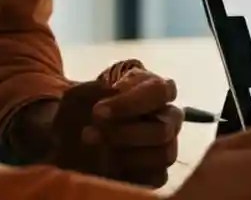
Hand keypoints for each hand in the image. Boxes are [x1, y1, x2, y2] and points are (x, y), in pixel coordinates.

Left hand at [88, 67, 182, 186]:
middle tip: (88, 134)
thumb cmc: (83, 110)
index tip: (97, 111)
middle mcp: (167, 116)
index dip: (131, 103)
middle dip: (124, 134)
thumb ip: (94, 89)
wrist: (68, 139)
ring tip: (96, 150)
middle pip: (164, 128)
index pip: (159, 92)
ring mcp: (165, 144)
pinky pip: (158, 175)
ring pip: (164, 153)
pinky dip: (131, 171)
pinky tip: (108, 165)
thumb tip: (111, 93)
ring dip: (126, 154)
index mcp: (154, 90)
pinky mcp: (156, 170)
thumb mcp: (79, 95)